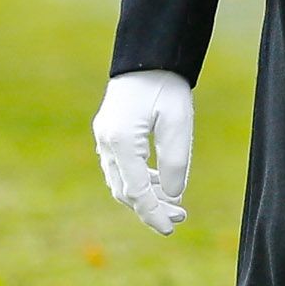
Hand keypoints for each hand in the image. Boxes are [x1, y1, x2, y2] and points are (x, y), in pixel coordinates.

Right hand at [92, 69, 193, 234]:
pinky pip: (119, 168)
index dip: (153, 213)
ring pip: (120, 181)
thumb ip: (176, 163)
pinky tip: (159, 182)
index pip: (137, 191)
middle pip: (126, 191)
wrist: (148, 57)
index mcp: (121, 141)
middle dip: (152, 208)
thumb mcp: (178, 124)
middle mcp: (106, 142)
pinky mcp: (108, 134)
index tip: (171, 228)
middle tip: (180, 217)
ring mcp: (103, 138)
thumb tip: (173, 197)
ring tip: (174, 202)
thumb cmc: (166, 86)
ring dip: (145, 196)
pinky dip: (138, 180)